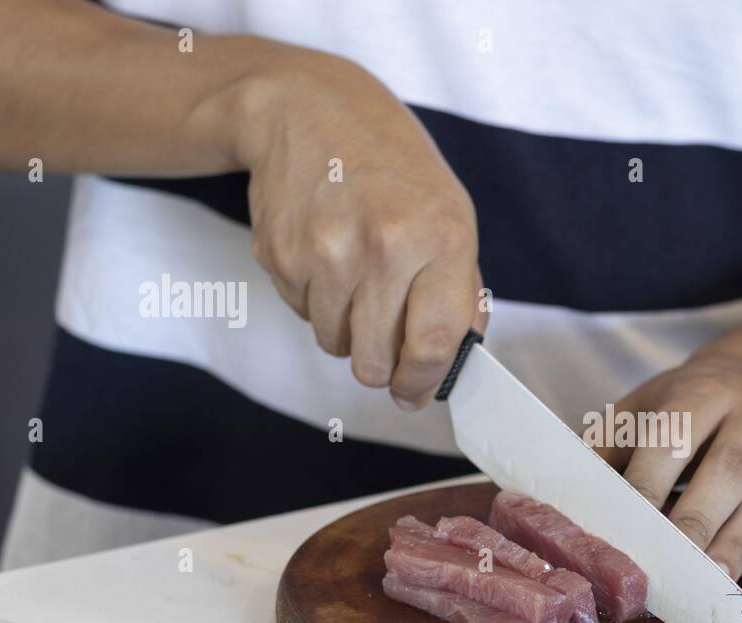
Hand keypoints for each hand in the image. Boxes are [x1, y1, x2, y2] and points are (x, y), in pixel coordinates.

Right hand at [237, 55, 482, 408]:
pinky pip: (303, 316)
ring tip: (358, 279)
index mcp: (439, 238)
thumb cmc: (395, 171)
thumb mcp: (452, 217)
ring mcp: (325, 253)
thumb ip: (460, 293)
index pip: (433, 344)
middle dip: (382, 367)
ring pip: (335, 346)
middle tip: (386, 345)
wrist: (310, 110)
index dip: (424, 382)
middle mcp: (382, 247)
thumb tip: (455, 364)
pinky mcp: (281, 256)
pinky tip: (327, 256)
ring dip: (348, 331)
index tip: (416, 393)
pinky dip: (318, 302)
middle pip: (374, 362)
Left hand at [598, 353, 741, 581]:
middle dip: (701, 520)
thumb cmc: (690, 406)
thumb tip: (565, 496)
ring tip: (714, 581)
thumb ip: (609, 447)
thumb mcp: (645, 407)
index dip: (649, 485)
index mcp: (703, 392)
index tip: (626, 529)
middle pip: (731, 469)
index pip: (674, 439)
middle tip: (674, 565)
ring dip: (741, 543)